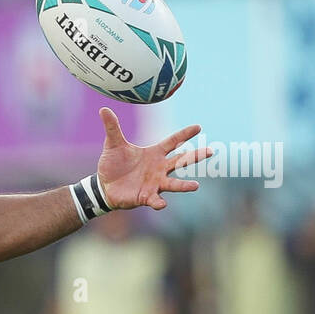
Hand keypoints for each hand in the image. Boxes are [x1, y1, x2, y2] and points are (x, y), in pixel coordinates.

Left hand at [95, 108, 211, 210]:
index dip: (185, 134)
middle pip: (181, 161)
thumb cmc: (113, 164)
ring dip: (184, 185)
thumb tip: (103, 109)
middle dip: (195, 156)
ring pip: (173, 183)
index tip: (198, 127)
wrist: (104, 185)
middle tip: (210, 151)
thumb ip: (112, 128)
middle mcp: (159, 168)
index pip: (173, 141)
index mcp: (154, 153)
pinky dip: (159, 202)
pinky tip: (162, 204)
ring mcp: (155, 183)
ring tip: (195, 186)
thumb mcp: (113, 144)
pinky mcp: (146, 196)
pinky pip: (155, 200)